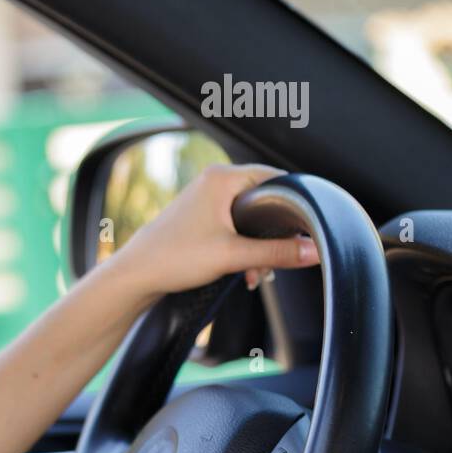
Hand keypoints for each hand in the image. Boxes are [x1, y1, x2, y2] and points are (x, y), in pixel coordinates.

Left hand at [111, 163, 319, 298]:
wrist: (136, 274)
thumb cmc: (175, 258)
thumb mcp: (233, 256)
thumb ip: (277, 252)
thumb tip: (315, 251)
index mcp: (221, 178)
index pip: (276, 178)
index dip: (295, 204)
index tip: (305, 228)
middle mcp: (213, 182)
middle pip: (265, 202)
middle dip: (273, 236)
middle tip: (273, 262)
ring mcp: (205, 199)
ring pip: (251, 219)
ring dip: (259, 248)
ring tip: (254, 273)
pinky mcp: (200, 218)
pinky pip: (235, 228)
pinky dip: (243, 249)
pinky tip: (244, 272)